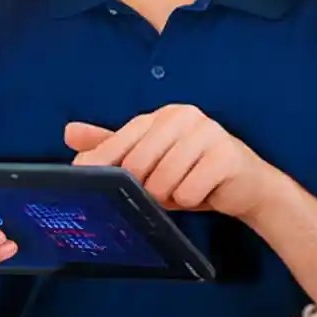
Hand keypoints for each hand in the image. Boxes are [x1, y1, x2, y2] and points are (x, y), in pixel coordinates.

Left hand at [66, 104, 281, 219]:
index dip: (104, 164)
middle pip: (138, 164)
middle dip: (144, 188)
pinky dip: (191, 200)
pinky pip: (189, 192)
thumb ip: (112, 145)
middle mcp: (183, 115)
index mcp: (162, 115)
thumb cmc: (193, 172)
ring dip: (169, 197)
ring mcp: (208, 132)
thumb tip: (69, 132)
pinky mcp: (227, 155)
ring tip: (184, 189)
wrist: (248, 186)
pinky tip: (204, 192)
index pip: (121, 140)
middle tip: (160, 192)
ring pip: (162, 181)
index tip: (89, 181)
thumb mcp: (150, 159)